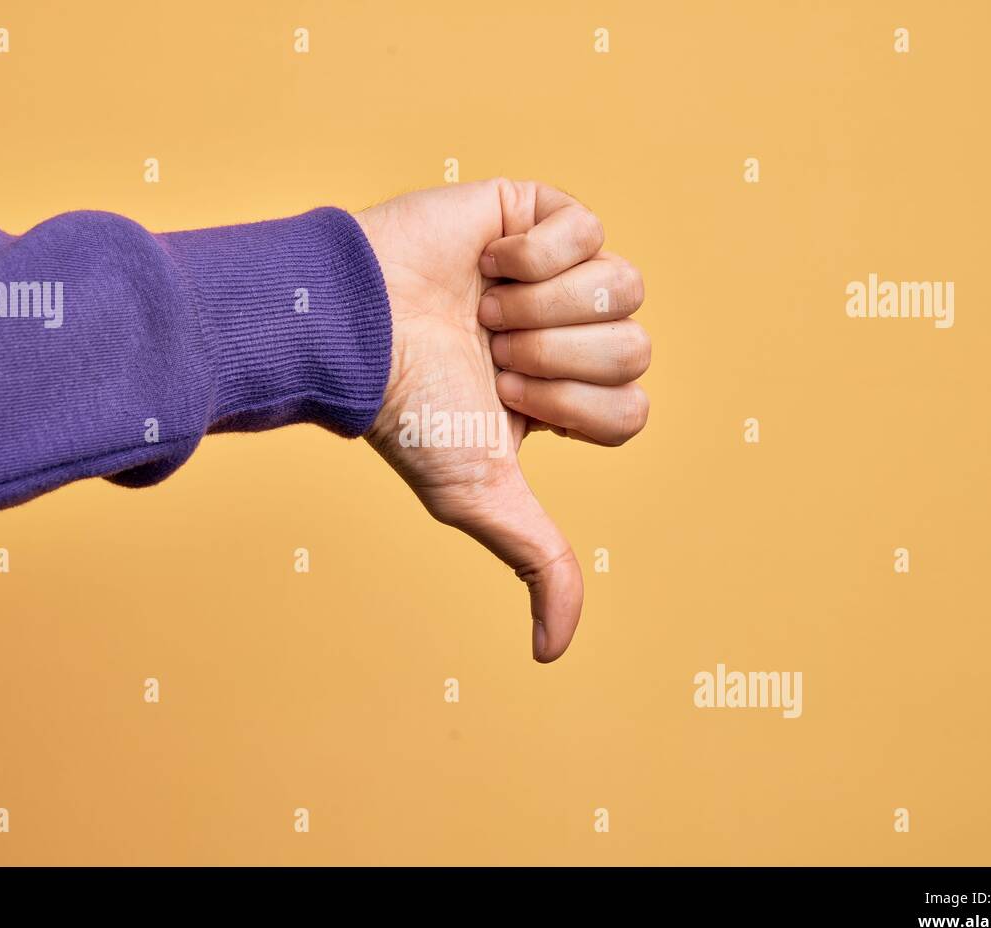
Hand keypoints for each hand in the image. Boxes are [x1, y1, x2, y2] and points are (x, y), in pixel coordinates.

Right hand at [355, 179, 649, 662]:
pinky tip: (485, 264)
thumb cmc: (409, 411)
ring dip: (543, 308)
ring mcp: (560, 273)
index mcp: (566, 400)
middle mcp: (572, 337)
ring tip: (485, 309)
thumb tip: (554, 652)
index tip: (502, 401)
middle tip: (489, 353)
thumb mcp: (478, 496)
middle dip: (552, 359)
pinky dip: (531, 254)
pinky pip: (587, 227)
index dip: (570, 411)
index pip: (632, 413)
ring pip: (623, 286)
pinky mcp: (539, 213)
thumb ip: (537, 563)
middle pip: (635, 350)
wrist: (355, 326)